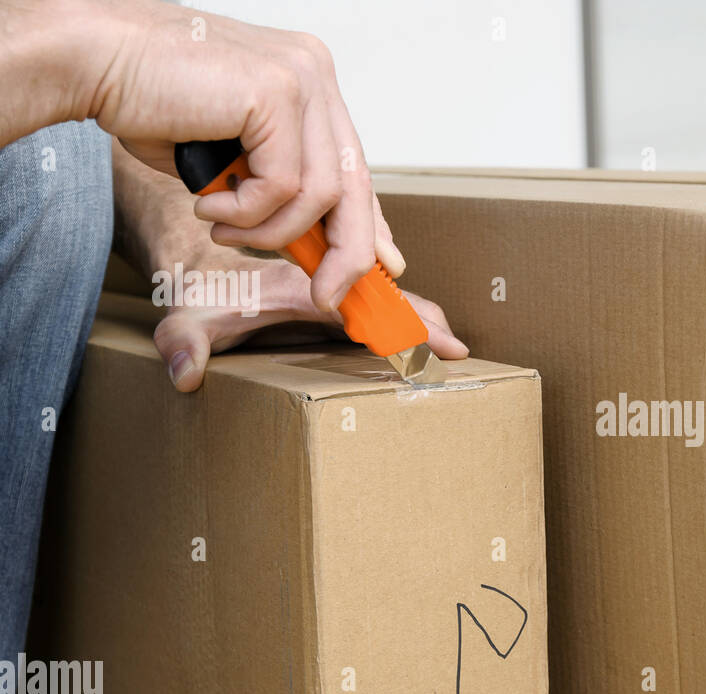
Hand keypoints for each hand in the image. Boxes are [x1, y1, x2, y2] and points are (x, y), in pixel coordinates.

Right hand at [4, 0, 400, 312]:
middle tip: (329, 296)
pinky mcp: (278, 90)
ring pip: (321, 194)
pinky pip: (283, 185)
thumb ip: (276, 190)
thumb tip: (318, 245)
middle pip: (356, 184)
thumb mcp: (232, 160)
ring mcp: (301, 78)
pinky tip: (208, 204)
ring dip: (271, 231)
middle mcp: (315, 74)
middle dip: (347, 253)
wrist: (94, 59)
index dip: (370, 224)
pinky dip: (245, 211)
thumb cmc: (150, 104)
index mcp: (310, 83)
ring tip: (224, 229)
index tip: (384, 267)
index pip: (353, 167)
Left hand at [152, 254, 466, 392]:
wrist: (184, 239)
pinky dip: (392, 306)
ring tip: (443, 340)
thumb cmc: (191, 280)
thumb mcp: (181, 312)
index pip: (369, 306)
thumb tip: (188, 374)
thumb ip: (182, 341)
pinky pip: (366, 290)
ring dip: (412, 311)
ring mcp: (323, 276)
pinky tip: (404, 326)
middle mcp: (321, 275)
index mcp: (303, 284)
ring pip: (381, 289)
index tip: (442, 344)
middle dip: (424, 319)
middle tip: (456, 349)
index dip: (407, 326)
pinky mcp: (320, 281)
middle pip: (386, 294)